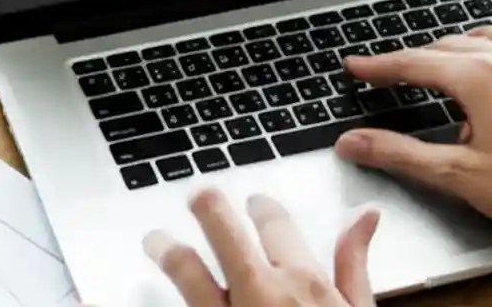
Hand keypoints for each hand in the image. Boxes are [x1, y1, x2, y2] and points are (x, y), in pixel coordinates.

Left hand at [142, 189, 379, 305]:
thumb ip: (353, 264)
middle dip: (209, 209)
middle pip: (224, 233)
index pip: (275, 226)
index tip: (256, 204)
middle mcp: (260, 293)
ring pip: (188, 271)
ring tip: (156, 240)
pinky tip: (127, 299)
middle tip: (199, 196)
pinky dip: (149, 305)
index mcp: (302, 280)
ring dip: (170, 250)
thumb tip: (364, 218)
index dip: (263, 209)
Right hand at [335, 27, 491, 240]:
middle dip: (412, 59)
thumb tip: (356, 143)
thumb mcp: (456, 173)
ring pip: (484, 39)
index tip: (356, 66)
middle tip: (388, 72)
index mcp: (478, 78)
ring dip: (455, 48)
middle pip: (445, 47)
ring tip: (439, 64)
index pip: (413, 63)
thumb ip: (399, 154)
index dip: (379, 66)